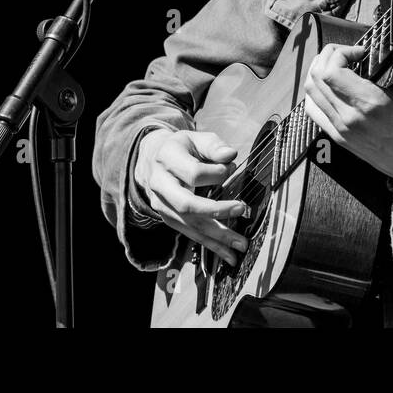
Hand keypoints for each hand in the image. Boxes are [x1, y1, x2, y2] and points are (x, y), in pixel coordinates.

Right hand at [133, 129, 249, 266]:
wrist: (151, 160)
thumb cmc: (180, 148)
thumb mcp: (195, 138)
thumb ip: (213, 146)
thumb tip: (230, 156)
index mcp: (167, 159)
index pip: (193, 173)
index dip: (216, 173)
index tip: (232, 168)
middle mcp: (161, 185)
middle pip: (187, 205)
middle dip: (216, 211)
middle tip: (241, 209)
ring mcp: (162, 206)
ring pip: (190, 225)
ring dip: (217, 237)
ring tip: (241, 245)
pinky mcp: (168, 219)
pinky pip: (190, 234)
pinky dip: (210, 245)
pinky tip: (228, 254)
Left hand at [301, 43, 392, 187]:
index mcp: (368, 104)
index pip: (331, 71)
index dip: (340, 53)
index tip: (360, 52)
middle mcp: (349, 117)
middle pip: (316, 77)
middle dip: (328, 56)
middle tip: (348, 53)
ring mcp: (340, 129)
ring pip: (310, 92)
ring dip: (319, 71)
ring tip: (339, 65)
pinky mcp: (337, 137)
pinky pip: (313, 110)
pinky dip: (315, 92)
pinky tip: (331, 86)